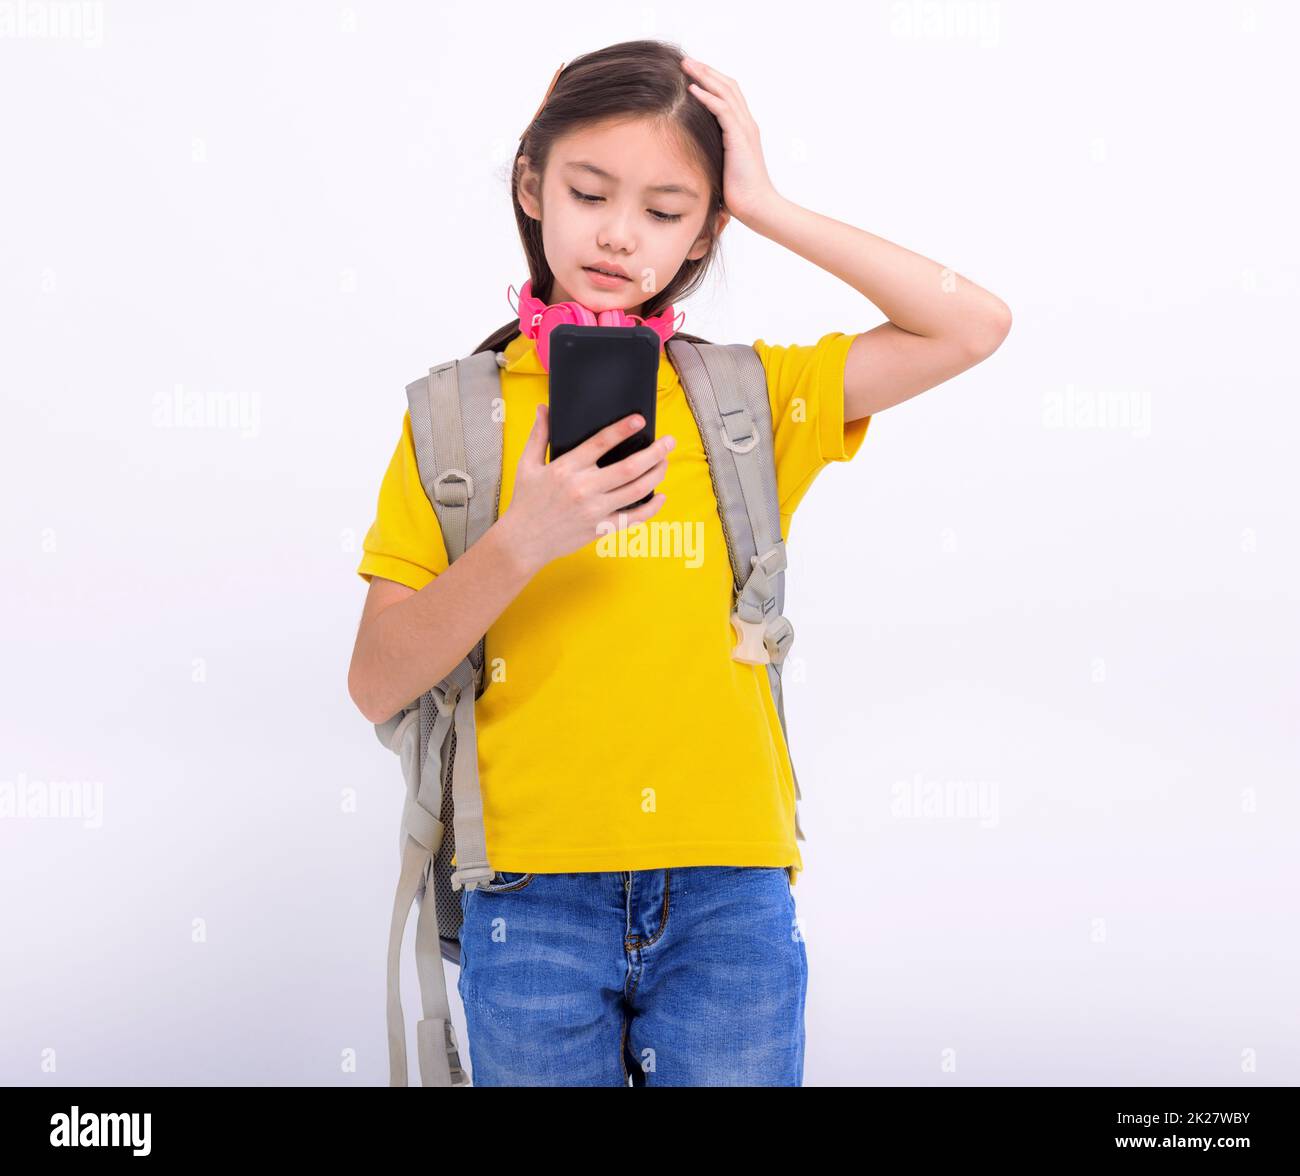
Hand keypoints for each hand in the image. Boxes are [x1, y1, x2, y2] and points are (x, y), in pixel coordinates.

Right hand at [498, 404, 673, 573]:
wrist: (524, 541)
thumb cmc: (526, 501)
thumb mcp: (527, 465)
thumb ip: (539, 435)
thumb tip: (543, 408)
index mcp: (566, 468)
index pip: (601, 442)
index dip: (623, 429)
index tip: (640, 420)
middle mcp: (584, 488)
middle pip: (629, 467)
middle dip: (655, 452)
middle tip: (669, 441)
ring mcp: (595, 510)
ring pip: (637, 490)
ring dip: (657, 474)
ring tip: (665, 462)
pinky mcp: (601, 528)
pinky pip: (634, 518)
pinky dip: (652, 508)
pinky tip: (660, 496)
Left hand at [680, 55, 780, 225]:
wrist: (757, 207)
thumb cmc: (740, 196)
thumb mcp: (722, 169)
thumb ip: (713, 156)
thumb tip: (693, 158)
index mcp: (743, 131)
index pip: (729, 96)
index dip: (711, 81)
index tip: (692, 73)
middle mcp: (746, 125)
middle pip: (727, 86)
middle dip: (706, 71)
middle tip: (686, 61)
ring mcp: (745, 130)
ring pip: (725, 92)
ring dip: (704, 77)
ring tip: (686, 66)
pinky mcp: (739, 138)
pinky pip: (722, 110)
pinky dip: (707, 97)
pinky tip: (692, 89)